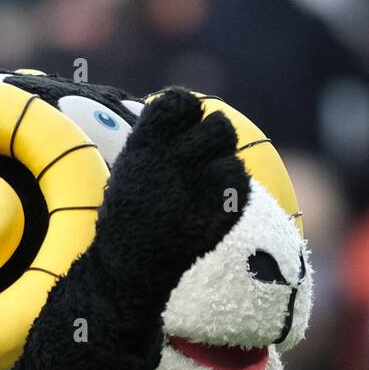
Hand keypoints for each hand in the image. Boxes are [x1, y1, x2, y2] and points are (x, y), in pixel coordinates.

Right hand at [89, 88, 248, 318]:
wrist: (130, 268)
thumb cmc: (129, 215)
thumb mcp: (131, 166)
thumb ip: (159, 137)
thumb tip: (196, 112)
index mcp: (145, 145)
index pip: (180, 101)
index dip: (188, 110)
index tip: (184, 126)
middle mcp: (173, 160)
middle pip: (219, 125)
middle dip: (214, 137)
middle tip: (202, 158)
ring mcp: (199, 185)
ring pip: (231, 152)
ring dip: (222, 161)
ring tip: (205, 184)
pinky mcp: (220, 209)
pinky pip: (239, 179)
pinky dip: (231, 187)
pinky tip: (212, 203)